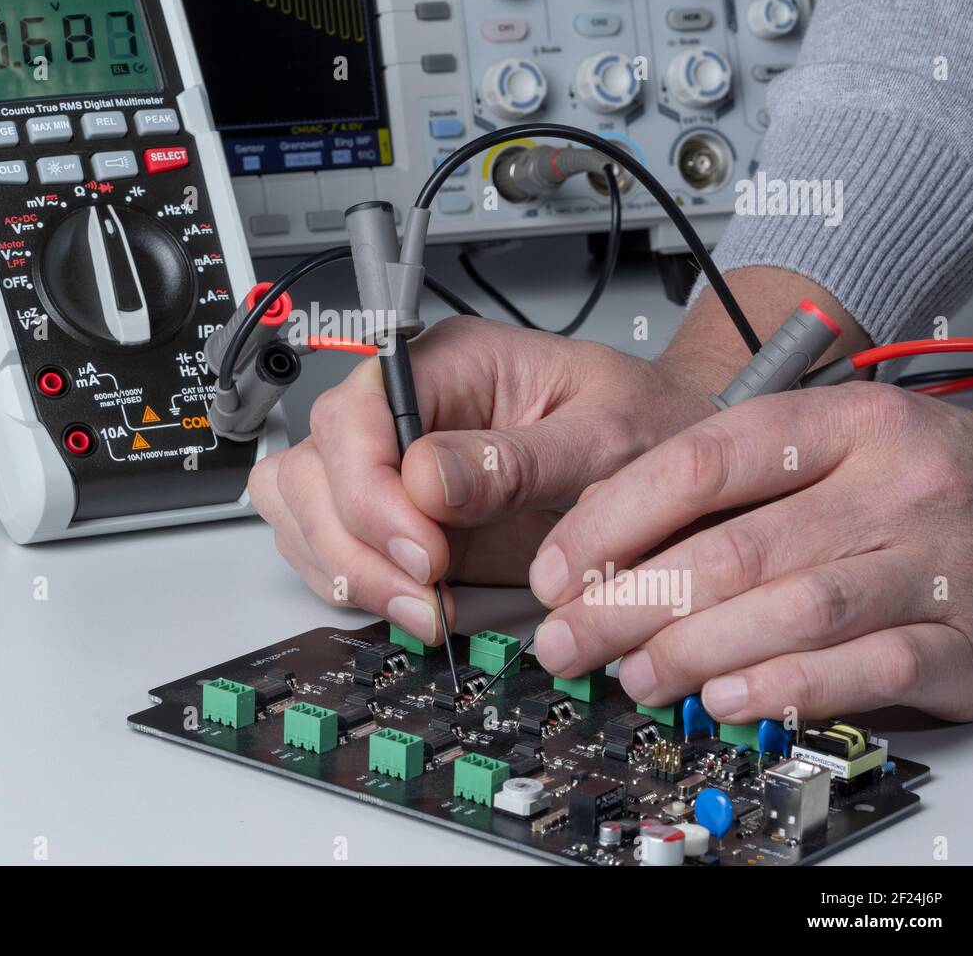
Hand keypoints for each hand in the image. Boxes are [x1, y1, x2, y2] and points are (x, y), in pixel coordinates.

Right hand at [249, 316, 718, 645]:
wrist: (670, 464)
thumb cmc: (643, 424)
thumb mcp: (606, 433)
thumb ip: (518, 460)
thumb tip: (426, 481)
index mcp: (447, 362)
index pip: (355, 412)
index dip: (369, 488)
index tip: (424, 550)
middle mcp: (405, 410)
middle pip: (313, 467)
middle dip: (355, 544)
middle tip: (426, 594)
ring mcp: (392, 466)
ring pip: (302, 509)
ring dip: (347, 572)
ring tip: (424, 610)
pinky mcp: (395, 518)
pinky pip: (327, 547)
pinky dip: (353, 586)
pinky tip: (414, 605)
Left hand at [530, 382, 972, 721]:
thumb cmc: (915, 478)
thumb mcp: (828, 446)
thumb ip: (727, 479)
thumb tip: (603, 531)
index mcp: (846, 423)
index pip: (703, 462)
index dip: (613, 521)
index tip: (557, 567)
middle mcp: (893, 487)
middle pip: (732, 548)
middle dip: (627, 602)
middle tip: (569, 639)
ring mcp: (936, 565)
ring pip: (790, 611)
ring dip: (692, 652)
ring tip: (632, 675)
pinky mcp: (965, 642)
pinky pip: (864, 669)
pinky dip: (785, 688)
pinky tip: (724, 699)